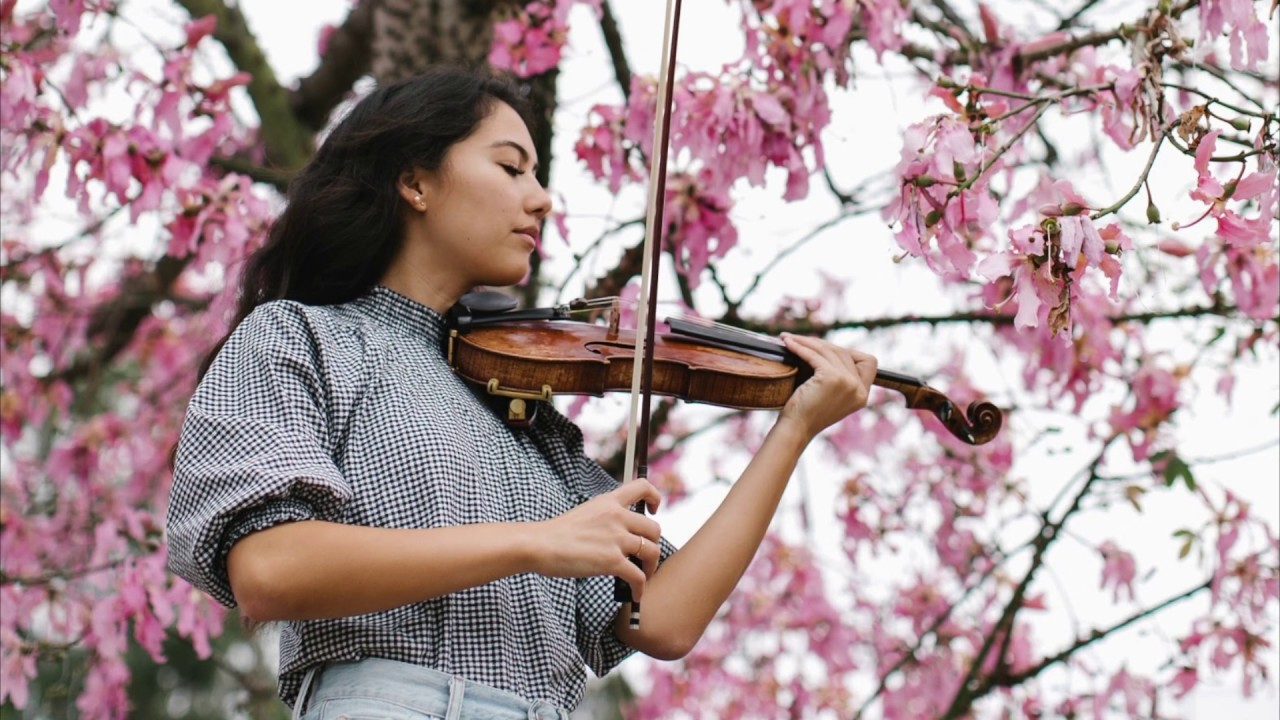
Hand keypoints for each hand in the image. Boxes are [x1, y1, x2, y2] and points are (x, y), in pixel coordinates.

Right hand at [532, 479, 662, 600]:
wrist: (540, 545)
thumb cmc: (556, 534)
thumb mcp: (586, 513)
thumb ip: (606, 518)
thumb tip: (619, 535)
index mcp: (609, 502)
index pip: (643, 487)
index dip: (655, 498)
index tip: (653, 511)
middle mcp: (617, 516)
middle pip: (654, 528)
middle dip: (654, 544)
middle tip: (645, 555)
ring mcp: (616, 538)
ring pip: (652, 551)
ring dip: (651, 566)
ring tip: (644, 575)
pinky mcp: (612, 561)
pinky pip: (639, 576)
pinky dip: (640, 588)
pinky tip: (635, 594)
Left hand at [777, 333, 877, 441]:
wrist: (796, 429)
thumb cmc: (806, 414)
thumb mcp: (831, 396)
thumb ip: (840, 378)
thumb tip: (828, 348)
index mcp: (862, 395)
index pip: (868, 363)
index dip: (850, 353)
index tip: (828, 350)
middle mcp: (859, 389)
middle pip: (844, 353)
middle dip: (821, 344)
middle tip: (801, 341)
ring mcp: (848, 383)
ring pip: (829, 351)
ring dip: (807, 342)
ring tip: (790, 339)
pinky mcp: (832, 378)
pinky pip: (815, 355)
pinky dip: (800, 347)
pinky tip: (788, 343)